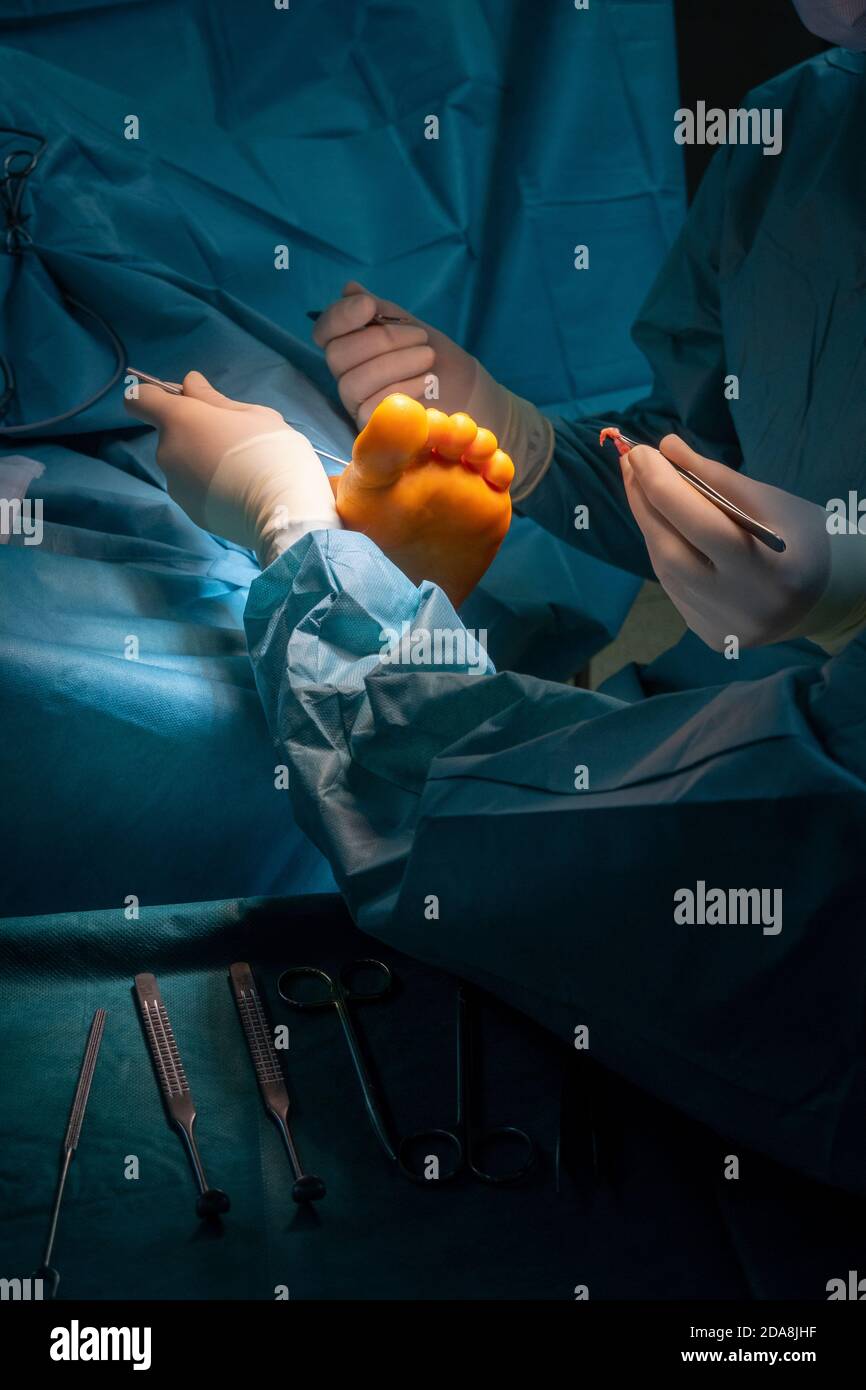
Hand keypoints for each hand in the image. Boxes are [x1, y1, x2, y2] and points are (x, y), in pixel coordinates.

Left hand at [125, 371, 339, 561]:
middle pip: (171, 433)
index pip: (139, 399)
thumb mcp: (253, 414)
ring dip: (203, 460)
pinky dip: (211, 487)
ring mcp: (176, 486)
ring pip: (184, 463)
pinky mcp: (190, 512)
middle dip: (195, 432)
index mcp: (180, 420)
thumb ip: (214, 398)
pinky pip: (195, 490)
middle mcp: (167, 452)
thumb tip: (190, 383)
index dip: (156, 395)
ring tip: (242, 470)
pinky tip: (240, 492)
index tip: (183, 400)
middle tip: (234, 439)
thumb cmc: (271, 452)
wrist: (284, 512)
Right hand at [313, 281, 479, 424]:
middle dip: (381, 340)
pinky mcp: (373, 430)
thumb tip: (349, 289)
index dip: (340, 316)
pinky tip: (426, 382)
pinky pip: (371, 408)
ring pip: (353, 382)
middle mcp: (347, 377)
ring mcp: (358, 406)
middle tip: (420, 336)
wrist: (471, 396)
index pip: (324, 332)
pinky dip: (402, 388)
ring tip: (428, 356)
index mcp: (352, 349)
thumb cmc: (440, 361)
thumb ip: (382, 311)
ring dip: (395, 363)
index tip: (369, 306)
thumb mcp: (413, 328)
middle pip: (337, 355)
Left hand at [620, 434, 830, 650]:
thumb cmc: (802, 539)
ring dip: (650, 526)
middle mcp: (743, 609)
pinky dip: (664, 552)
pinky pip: (674, 587)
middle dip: (645, 504)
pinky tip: (663, 527)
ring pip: (666, 571)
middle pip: (672, 553)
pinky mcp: (709, 636)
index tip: (641, 452)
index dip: (665, 488)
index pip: (704, 527)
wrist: (821, 597)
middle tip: (631, 464)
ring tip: (642, 488)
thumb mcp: (771, 502)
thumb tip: (665, 449)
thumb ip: (716, 478)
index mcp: (771, 572)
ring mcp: (723, 628)